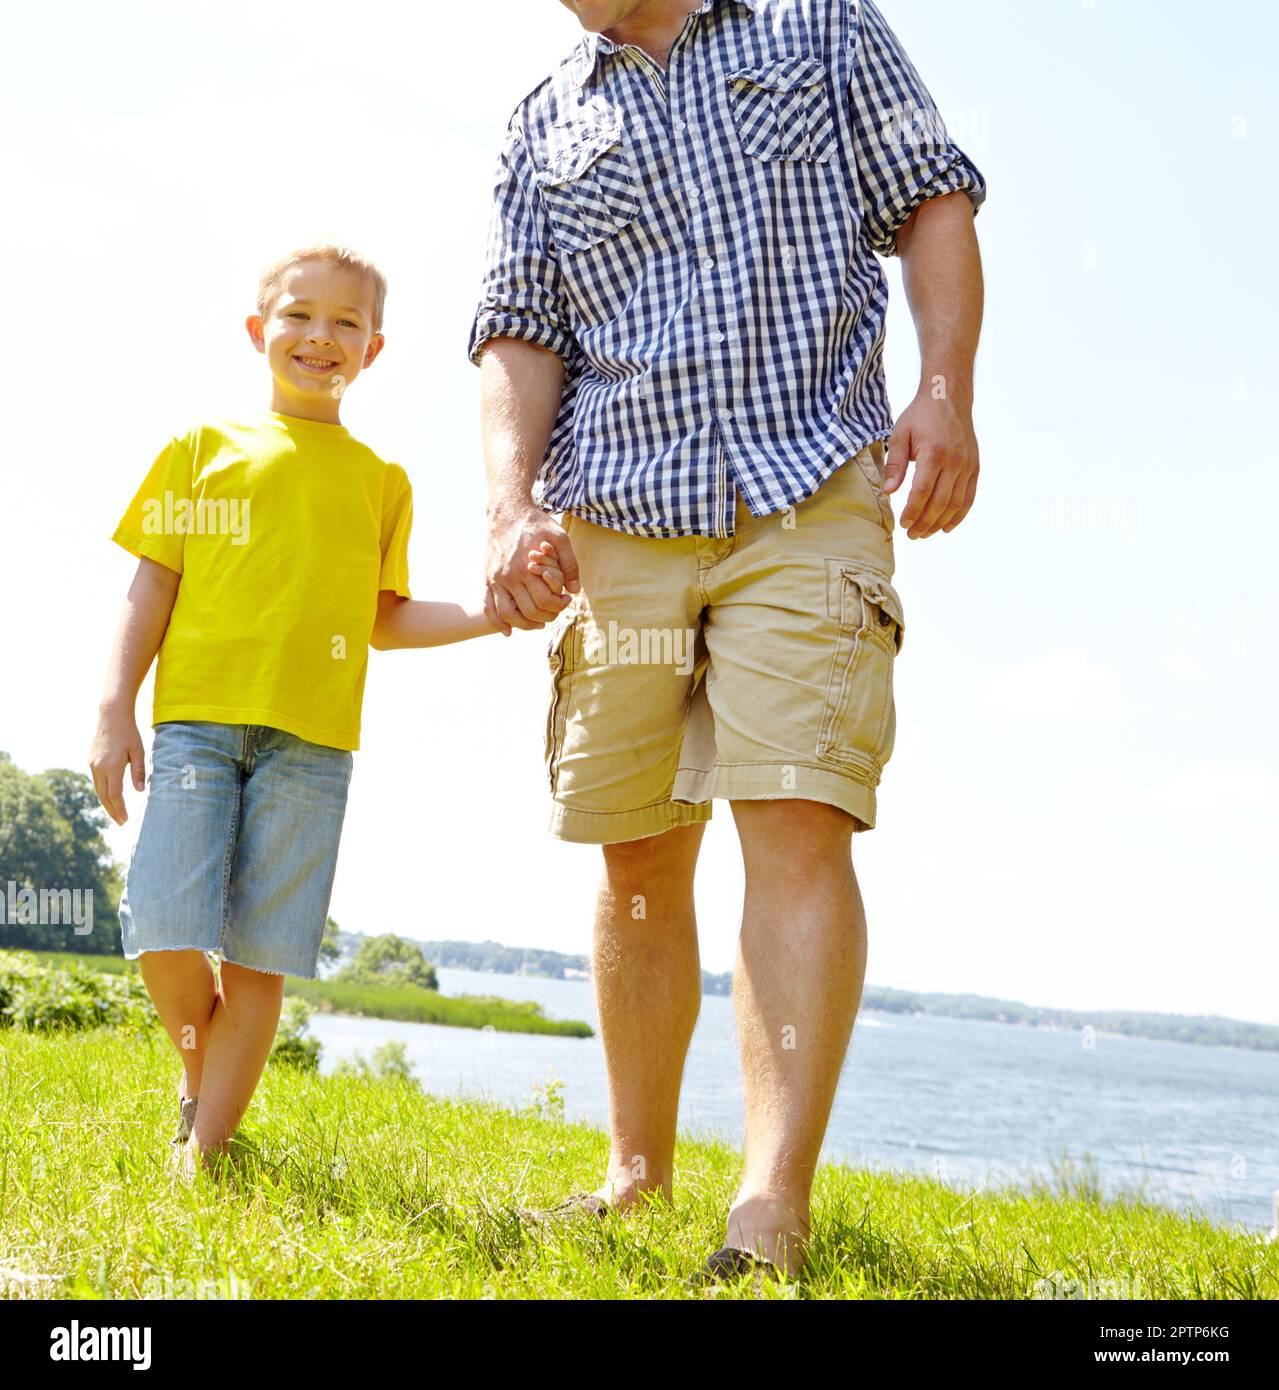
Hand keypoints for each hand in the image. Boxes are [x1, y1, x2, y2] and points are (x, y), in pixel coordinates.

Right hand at [89, 706, 145, 825]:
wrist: (111, 716)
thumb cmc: (129, 733)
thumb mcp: (139, 752)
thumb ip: (139, 772)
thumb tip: (140, 791)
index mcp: (112, 767)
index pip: (114, 795)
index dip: (119, 809)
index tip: (125, 820)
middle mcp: (99, 768)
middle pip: (104, 796)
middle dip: (112, 810)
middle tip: (121, 822)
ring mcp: (92, 764)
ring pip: (98, 789)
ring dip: (106, 803)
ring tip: (116, 813)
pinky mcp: (91, 760)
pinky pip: (96, 781)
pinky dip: (103, 792)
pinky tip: (109, 796)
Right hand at [484, 507, 579, 635]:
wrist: (506, 513)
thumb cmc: (536, 524)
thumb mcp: (560, 537)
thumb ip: (570, 564)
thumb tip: (574, 589)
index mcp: (526, 568)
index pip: (545, 601)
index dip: (560, 606)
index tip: (566, 600)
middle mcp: (509, 577)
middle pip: (529, 612)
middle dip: (547, 616)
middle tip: (556, 610)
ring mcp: (495, 580)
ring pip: (507, 615)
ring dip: (524, 625)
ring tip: (538, 623)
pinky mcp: (487, 579)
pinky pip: (488, 608)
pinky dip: (497, 623)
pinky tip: (508, 632)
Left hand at [883, 388, 979, 538]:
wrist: (948, 397)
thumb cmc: (921, 416)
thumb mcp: (900, 435)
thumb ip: (894, 464)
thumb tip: (889, 492)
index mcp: (934, 454)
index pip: (922, 492)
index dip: (912, 512)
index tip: (903, 524)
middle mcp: (955, 462)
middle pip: (940, 503)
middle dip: (925, 523)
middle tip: (912, 535)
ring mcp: (967, 465)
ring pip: (956, 504)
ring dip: (940, 523)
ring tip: (925, 533)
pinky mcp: (974, 467)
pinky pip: (969, 497)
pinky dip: (959, 515)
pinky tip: (946, 527)